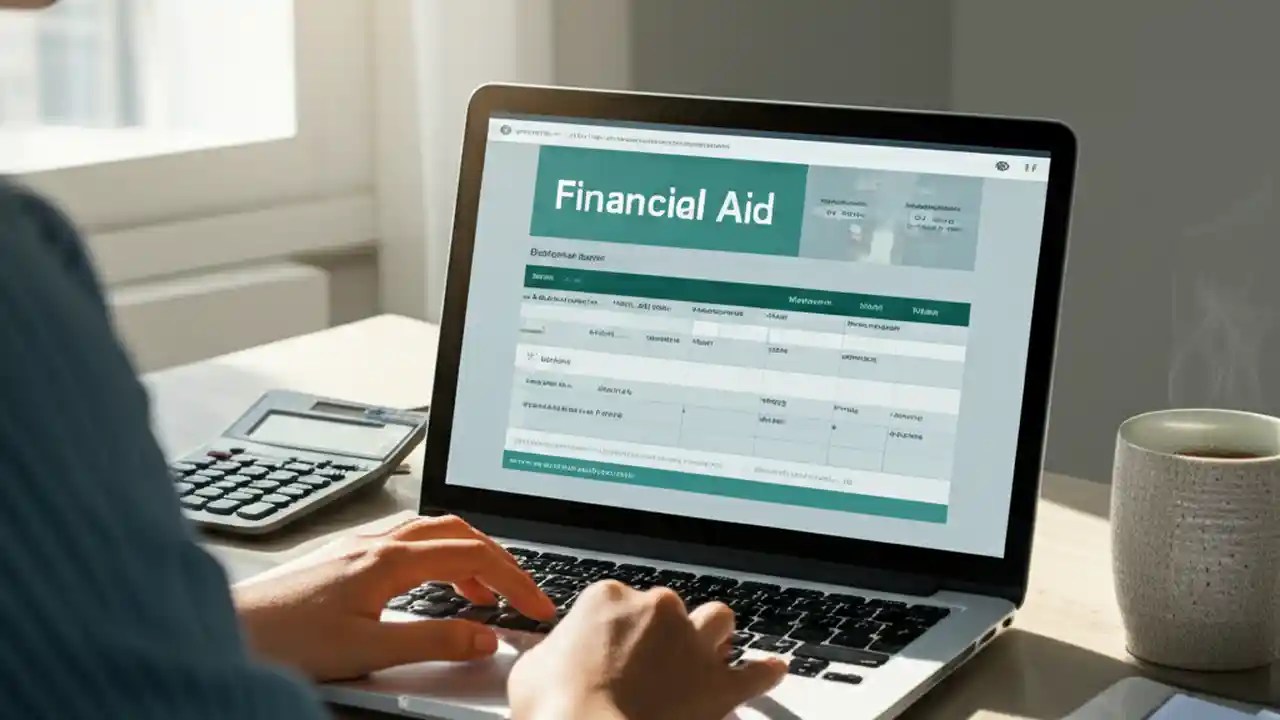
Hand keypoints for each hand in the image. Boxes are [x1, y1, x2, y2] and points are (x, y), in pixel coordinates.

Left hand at [233, 515, 554, 681]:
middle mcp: (374, 543)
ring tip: (484, 591)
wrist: (225, 630)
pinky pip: (405, 543)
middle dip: (498, 560)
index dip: (514, 579)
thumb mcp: (368, 649)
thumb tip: (483, 637)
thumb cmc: (283, 639)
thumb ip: (432, 640)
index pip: (472, 555)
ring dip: (467, 556)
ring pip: (430, 534)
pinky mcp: (340, 558)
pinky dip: (436, 558)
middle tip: (521, 593)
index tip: (537, 604)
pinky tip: (429, 585)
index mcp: (388, 559)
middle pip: (457, 533)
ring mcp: (355, 546)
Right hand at [509, 581, 786, 719]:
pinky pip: (756, 673)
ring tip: (707, 654)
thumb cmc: (554, 707)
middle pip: (669, 610)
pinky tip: (773, 671)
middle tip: (650, 664)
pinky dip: (765, 672)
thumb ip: (551, 655)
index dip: (614, 631)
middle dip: (663, 633)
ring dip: (713, 637)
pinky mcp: (718, 684)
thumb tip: (551, 661)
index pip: (617, 602)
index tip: (608, 654)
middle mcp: (656, 610)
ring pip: (718, 621)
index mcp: (609, 598)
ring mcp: (691, 645)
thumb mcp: (532, 670)